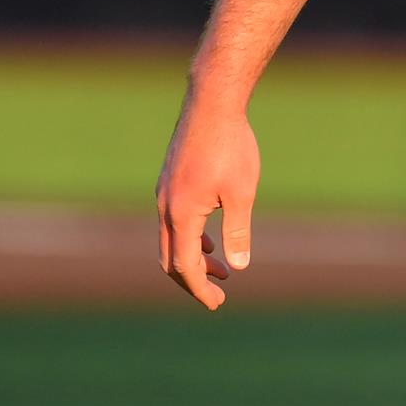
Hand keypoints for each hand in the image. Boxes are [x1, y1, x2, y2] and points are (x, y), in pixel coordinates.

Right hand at [156, 98, 258, 309]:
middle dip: (192, 280)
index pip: (184, 266)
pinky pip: (172, 221)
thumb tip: (239, 265)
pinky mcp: (169, 180)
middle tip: (217, 292)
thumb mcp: (242, 191)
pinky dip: (188, 237)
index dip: (200, 289)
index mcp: (181, 214)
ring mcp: (164, 192)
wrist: (212, 102)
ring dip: (192, 258)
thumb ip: (238, 230)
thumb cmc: (231, 145)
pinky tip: (211, 238)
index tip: (217, 303)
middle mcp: (165, 206)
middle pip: (169, 259)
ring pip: (169, 239)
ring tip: (220, 268)